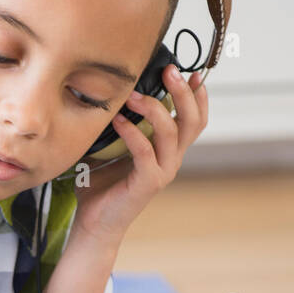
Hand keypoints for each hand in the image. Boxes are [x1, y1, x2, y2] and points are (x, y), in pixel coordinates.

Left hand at [72, 64, 208, 244]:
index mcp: (168, 150)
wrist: (95, 222)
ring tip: (133, 95)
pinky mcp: (147, 183)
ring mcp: (162, 171)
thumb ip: (121, 122)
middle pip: (192, 121)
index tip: (192, 71)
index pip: (195, 120)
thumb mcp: (112, 146)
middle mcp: (171, 159)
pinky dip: (132, 132)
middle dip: (183, 92)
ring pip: (172, 132)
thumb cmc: (101, 184)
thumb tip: (108, 90)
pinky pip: (145, 151)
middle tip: (169, 70)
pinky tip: (117, 120)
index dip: (199, 96)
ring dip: (154, 108)